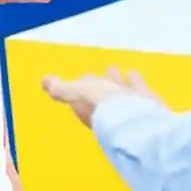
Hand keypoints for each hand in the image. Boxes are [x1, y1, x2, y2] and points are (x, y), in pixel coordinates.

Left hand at [43, 67, 163, 127]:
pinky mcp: (145, 105)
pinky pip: (138, 89)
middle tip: (98, 74)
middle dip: (100, 84)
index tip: (82, 80)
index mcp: (89, 110)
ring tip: (114, 71)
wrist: (137, 119)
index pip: (82, 97)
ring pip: (119, 91)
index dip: (81, 89)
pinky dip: (134, 80)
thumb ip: (61, 88)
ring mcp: (127, 109)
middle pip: (101, 95)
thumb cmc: (103, 105)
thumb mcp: (76, 92)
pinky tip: (134, 74)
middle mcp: (108, 112)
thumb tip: (45, 83)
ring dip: (116, 81)